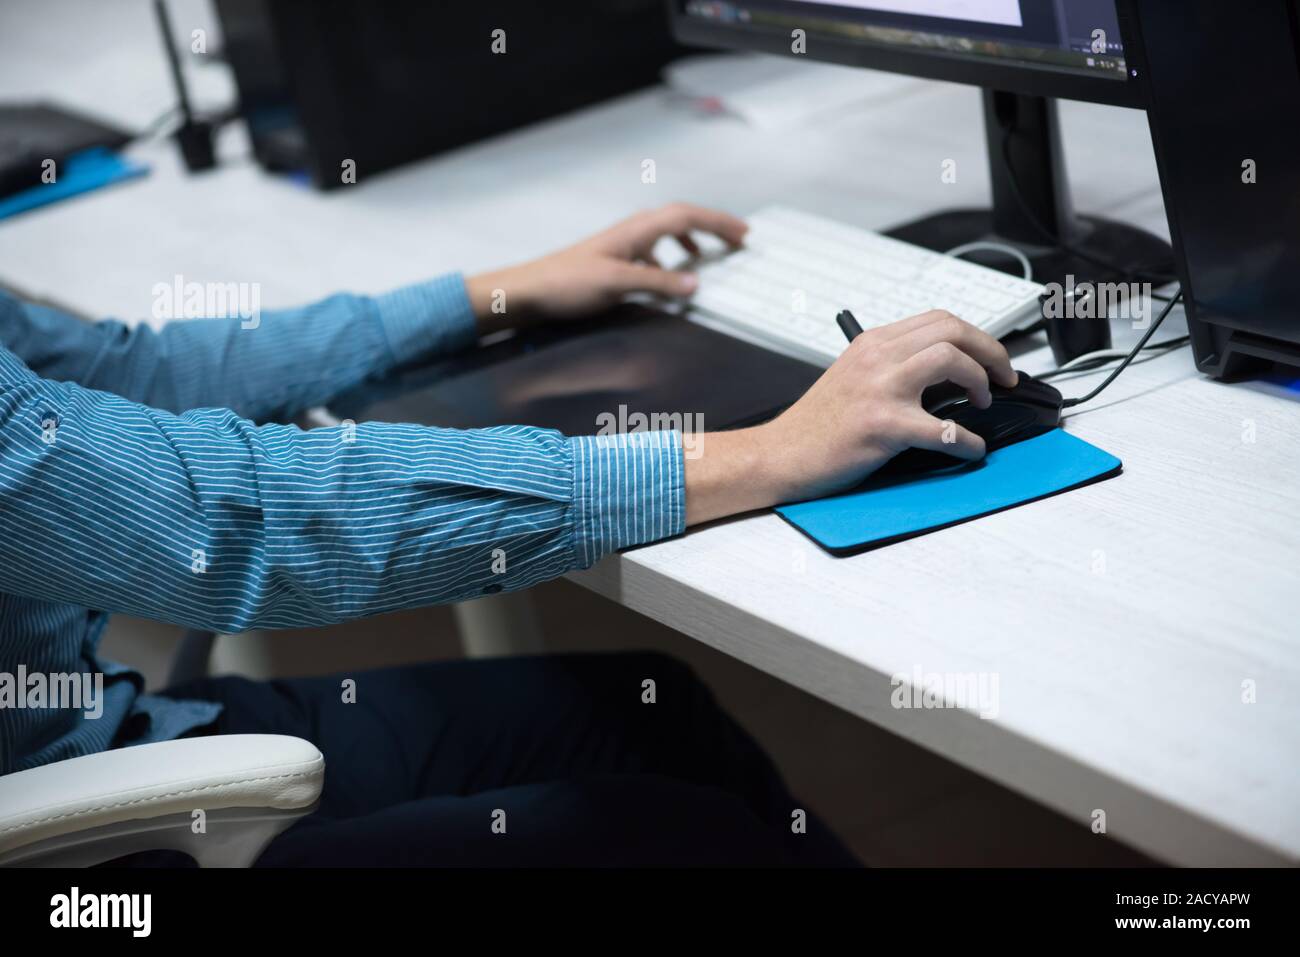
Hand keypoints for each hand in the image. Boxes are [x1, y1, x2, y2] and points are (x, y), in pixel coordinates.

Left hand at [464, 203, 746, 332]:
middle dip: (711, 227)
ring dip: (691, 241)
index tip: (743, 234)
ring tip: (708, 255)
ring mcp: (622, 244)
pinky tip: (668, 278)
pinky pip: (652, 251)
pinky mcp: (614, 259)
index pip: (687, 217)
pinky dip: (669, 259)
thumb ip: (658, 283)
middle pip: (680, 218)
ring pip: (666, 233)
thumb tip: (695, 284)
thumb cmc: (567, 284)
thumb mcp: (617, 284)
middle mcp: (631, 231)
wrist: (530, 291)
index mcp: (636, 231)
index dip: (718, 223)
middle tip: (737, 239)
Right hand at [684, 311, 1017, 524]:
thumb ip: (892, 366)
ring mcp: (880, 389)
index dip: (977, 337)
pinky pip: (943, 428)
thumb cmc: (816, 425)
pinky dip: (968, 441)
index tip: (991, 360)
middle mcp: (877, 357)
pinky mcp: (883, 426)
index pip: (939, 319)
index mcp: (872, 343)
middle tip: (1003, 378)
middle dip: (992, 352)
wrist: (780, 454)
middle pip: (953, 330)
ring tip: (984, 404)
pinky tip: (971, 448)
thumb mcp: (853, 377)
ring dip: (981, 381)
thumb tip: (947, 375)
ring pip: (952, 360)